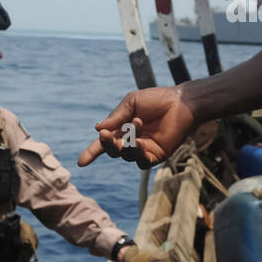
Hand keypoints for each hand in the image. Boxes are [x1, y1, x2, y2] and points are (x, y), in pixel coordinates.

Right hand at [79, 86, 197, 169]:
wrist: (180, 102)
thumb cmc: (156, 99)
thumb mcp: (132, 103)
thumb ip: (116, 116)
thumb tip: (97, 128)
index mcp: (121, 128)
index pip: (103, 143)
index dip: (92, 152)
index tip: (81, 163)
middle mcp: (130, 141)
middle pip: (112, 150)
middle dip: (107, 144)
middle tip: (107, 134)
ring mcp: (143, 150)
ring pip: (125, 156)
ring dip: (127, 141)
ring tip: (136, 124)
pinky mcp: (156, 155)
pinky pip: (141, 162)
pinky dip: (137, 153)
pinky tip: (139, 141)